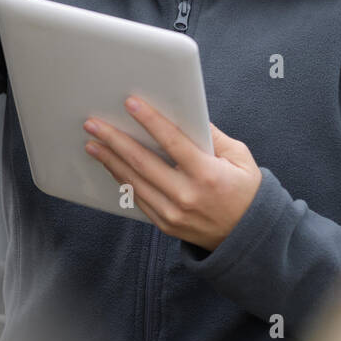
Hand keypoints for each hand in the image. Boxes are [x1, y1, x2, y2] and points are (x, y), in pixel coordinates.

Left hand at [83, 97, 261, 251]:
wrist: (248, 237)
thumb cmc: (245, 191)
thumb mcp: (240, 157)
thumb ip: (213, 136)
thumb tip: (187, 115)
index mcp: (207, 173)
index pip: (172, 141)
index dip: (150, 120)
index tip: (130, 103)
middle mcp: (186, 195)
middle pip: (142, 162)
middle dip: (114, 140)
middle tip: (93, 124)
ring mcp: (173, 213)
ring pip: (134, 182)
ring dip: (110, 160)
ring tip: (92, 143)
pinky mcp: (165, 224)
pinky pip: (138, 199)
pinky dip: (122, 180)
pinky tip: (111, 165)